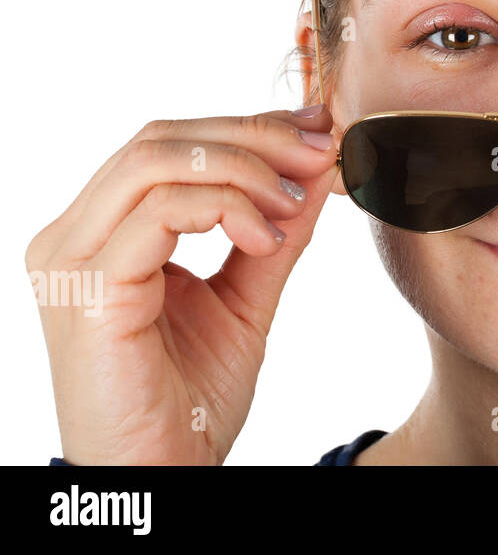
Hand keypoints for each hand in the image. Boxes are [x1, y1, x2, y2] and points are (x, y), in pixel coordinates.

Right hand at [25, 105, 337, 464]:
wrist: (166, 474)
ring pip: (157, 161)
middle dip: (255, 134)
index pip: (169, 143)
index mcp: (100, 231)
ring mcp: (72, 262)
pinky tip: (269, 238)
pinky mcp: (88, 292)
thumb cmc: (191, 397)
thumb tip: (318, 166)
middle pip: (161, 138)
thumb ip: (275, 231)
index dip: (248, 125)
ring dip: (246, 167)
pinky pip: (157, 212)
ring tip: (297, 202)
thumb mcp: (246, 296)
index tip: (319, 127)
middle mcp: (73, 237)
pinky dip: (227, 208)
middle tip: (323, 149)